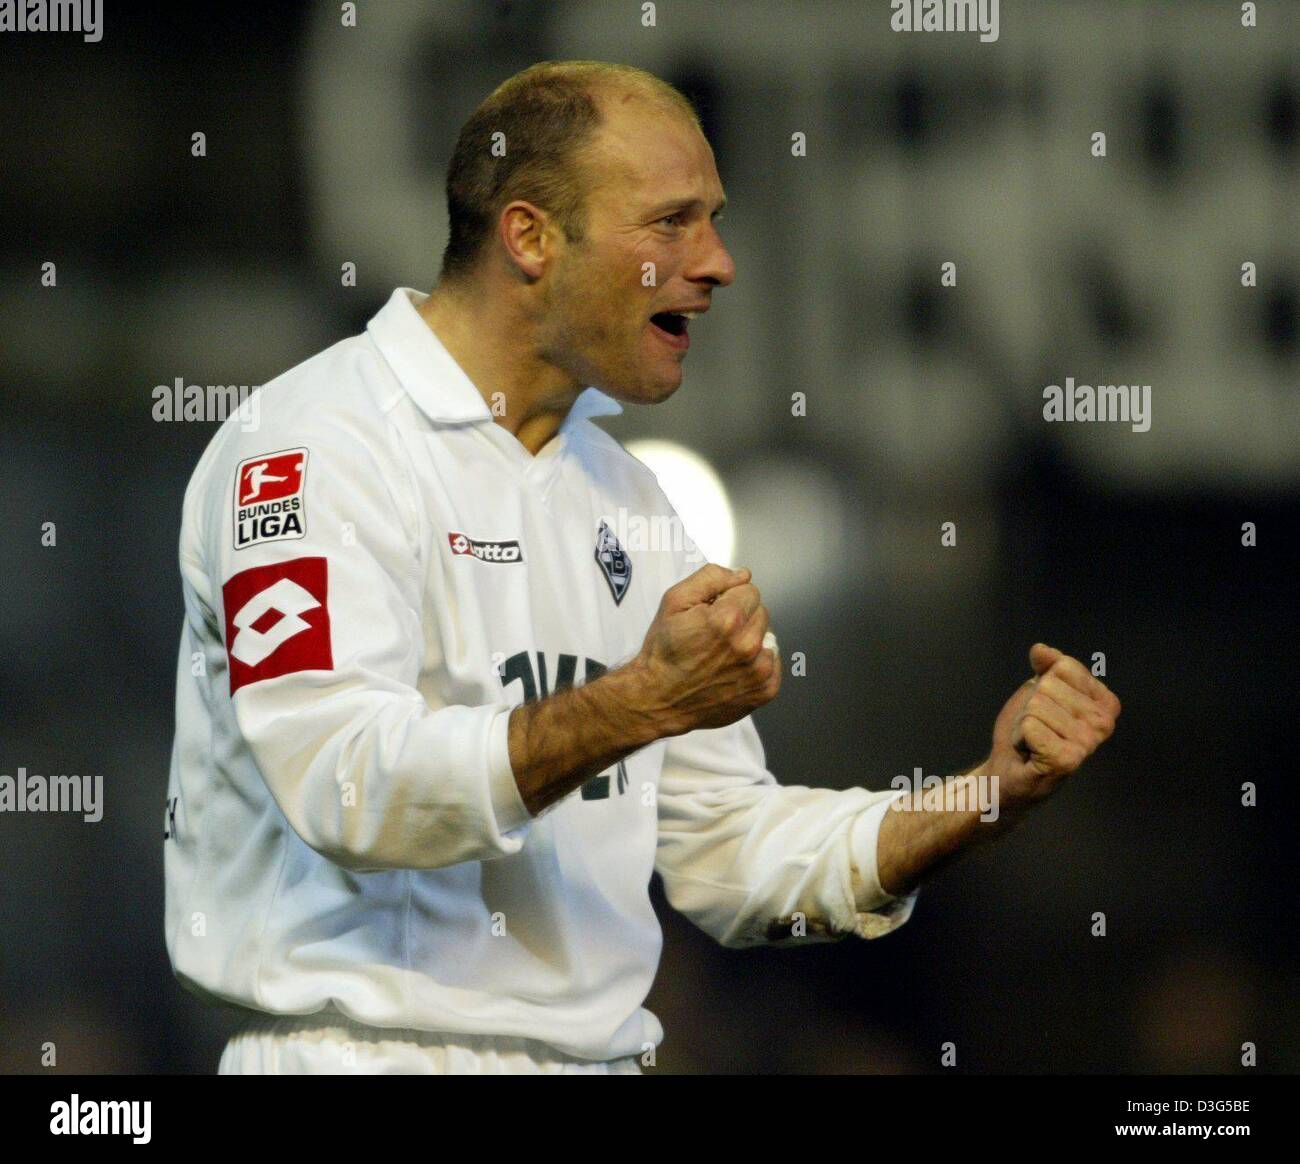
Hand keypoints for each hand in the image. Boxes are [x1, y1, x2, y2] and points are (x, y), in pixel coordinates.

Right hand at [628, 564, 779, 735]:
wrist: (659, 699)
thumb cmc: (664, 653)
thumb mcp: (673, 602)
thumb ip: (710, 578)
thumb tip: (742, 575)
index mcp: (727, 620)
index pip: (749, 589)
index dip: (728, 598)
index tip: (711, 613)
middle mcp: (747, 646)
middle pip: (761, 611)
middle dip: (741, 617)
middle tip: (714, 635)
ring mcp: (759, 671)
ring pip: (768, 637)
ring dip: (750, 640)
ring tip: (722, 654)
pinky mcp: (765, 691)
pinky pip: (773, 662)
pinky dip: (757, 663)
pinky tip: (733, 669)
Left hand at [983, 643, 1120, 810]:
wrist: (1009, 771)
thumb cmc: (1028, 731)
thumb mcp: (1038, 690)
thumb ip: (1046, 667)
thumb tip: (1041, 650)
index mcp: (1105, 704)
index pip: (1064, 666)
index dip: (1042, 684)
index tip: (1046, 709)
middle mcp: (1104, 723)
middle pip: (1048, 686)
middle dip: (1031, 706)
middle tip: (1037, 728)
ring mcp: (1088, 743)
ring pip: (1036, 705)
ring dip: (1024, 723)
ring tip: (1033, 740)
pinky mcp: (1068, 759)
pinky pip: (1030, 725)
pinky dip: (1020, 736)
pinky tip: (1030, 752)